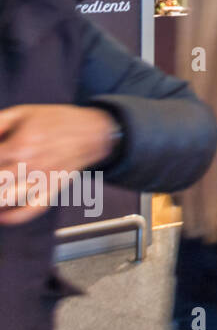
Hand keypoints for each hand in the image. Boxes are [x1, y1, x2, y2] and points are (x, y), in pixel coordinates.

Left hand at [0, 106, 117, 224]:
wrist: (94, 132)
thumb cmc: (58, 120)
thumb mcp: (24, 112)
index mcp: (21, 144)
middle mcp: (30, 165)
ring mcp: (42, 179)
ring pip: (7, 198)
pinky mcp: (53, 189)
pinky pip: (31, 209)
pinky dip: (14, 217)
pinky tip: (3, 216)